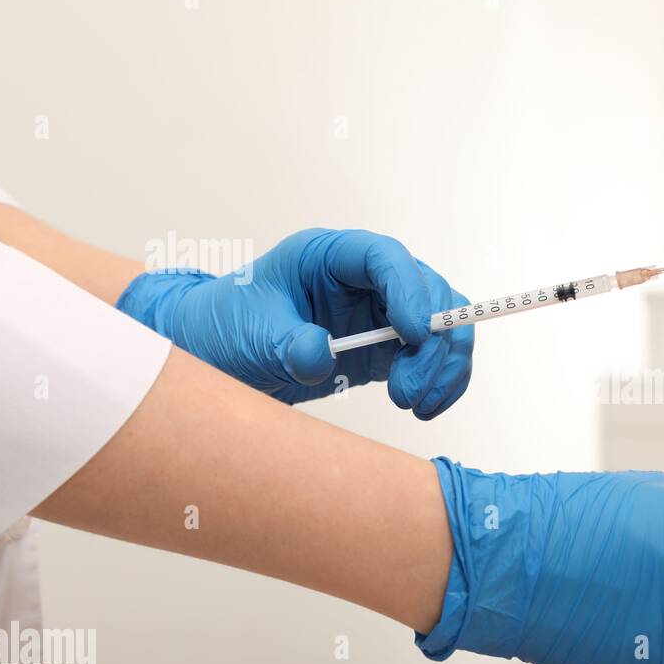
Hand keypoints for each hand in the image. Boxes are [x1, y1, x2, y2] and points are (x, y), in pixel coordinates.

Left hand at [116, 229, 473, 416]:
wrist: (220, 360)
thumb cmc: (227, 328)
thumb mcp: (250, 334)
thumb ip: (286, 344)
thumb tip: (320, 355)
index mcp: (328, 257)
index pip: (384, 258)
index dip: (408, 289)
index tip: (412, 333)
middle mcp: (365, 280)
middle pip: (429, 292)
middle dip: (433, 341)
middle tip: (409, 389)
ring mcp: (382, 313)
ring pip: (443, 327)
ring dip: (441, 366)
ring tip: (415, 404)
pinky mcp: (389, 349)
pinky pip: (434, 358)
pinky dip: (441, 382)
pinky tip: (426, 407)